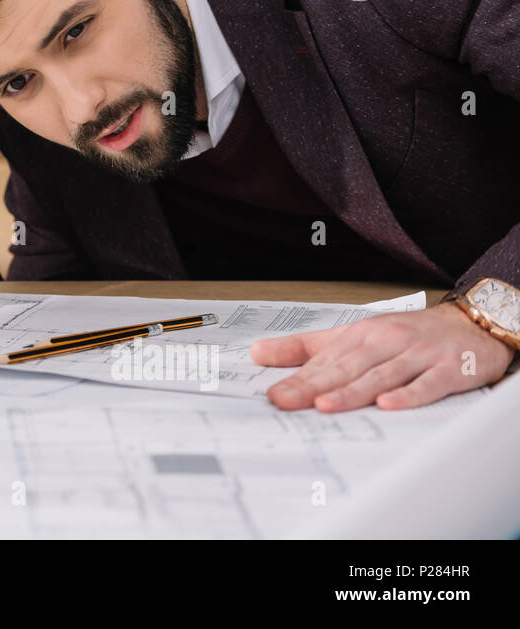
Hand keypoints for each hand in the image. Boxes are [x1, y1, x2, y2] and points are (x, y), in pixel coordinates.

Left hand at [249, 301, 515, 410]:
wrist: (471, 324)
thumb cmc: (409, 334)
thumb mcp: (354, 334)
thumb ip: (306, 347)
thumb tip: (257, 352)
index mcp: (360, 336)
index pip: (323, 361)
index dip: (297, 379)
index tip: (273, 395)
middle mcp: (386, 343)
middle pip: (346, 368)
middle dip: (314, 385)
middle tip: (286, 401)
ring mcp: (418, 355)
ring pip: (381, 375)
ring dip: (353, 390)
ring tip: (326, 404)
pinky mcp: (449, 369)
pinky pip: (427, 384)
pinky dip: (408, 394)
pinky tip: (388, 404)